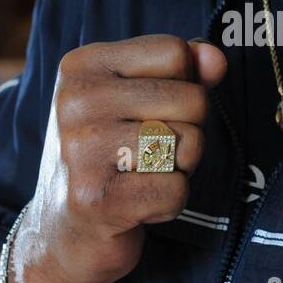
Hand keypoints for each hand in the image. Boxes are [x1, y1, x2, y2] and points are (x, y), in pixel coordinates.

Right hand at [12, 35, 226, 282]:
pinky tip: (137, 205)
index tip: (150, 112)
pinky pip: (177, 190)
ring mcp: (81, 150)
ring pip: (189, 144)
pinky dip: (170, 203)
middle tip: (147, 153)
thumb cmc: (112, 155)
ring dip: (179, 169)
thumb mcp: (140, 99)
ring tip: (140, 176)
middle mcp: (75, 101)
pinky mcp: (96, 199)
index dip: (184, 86)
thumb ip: (184, 71)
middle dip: (187, 131)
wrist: (65, 229)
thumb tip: (216, 58)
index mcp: (83, 65)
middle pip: (192, 99)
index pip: (176, 52)